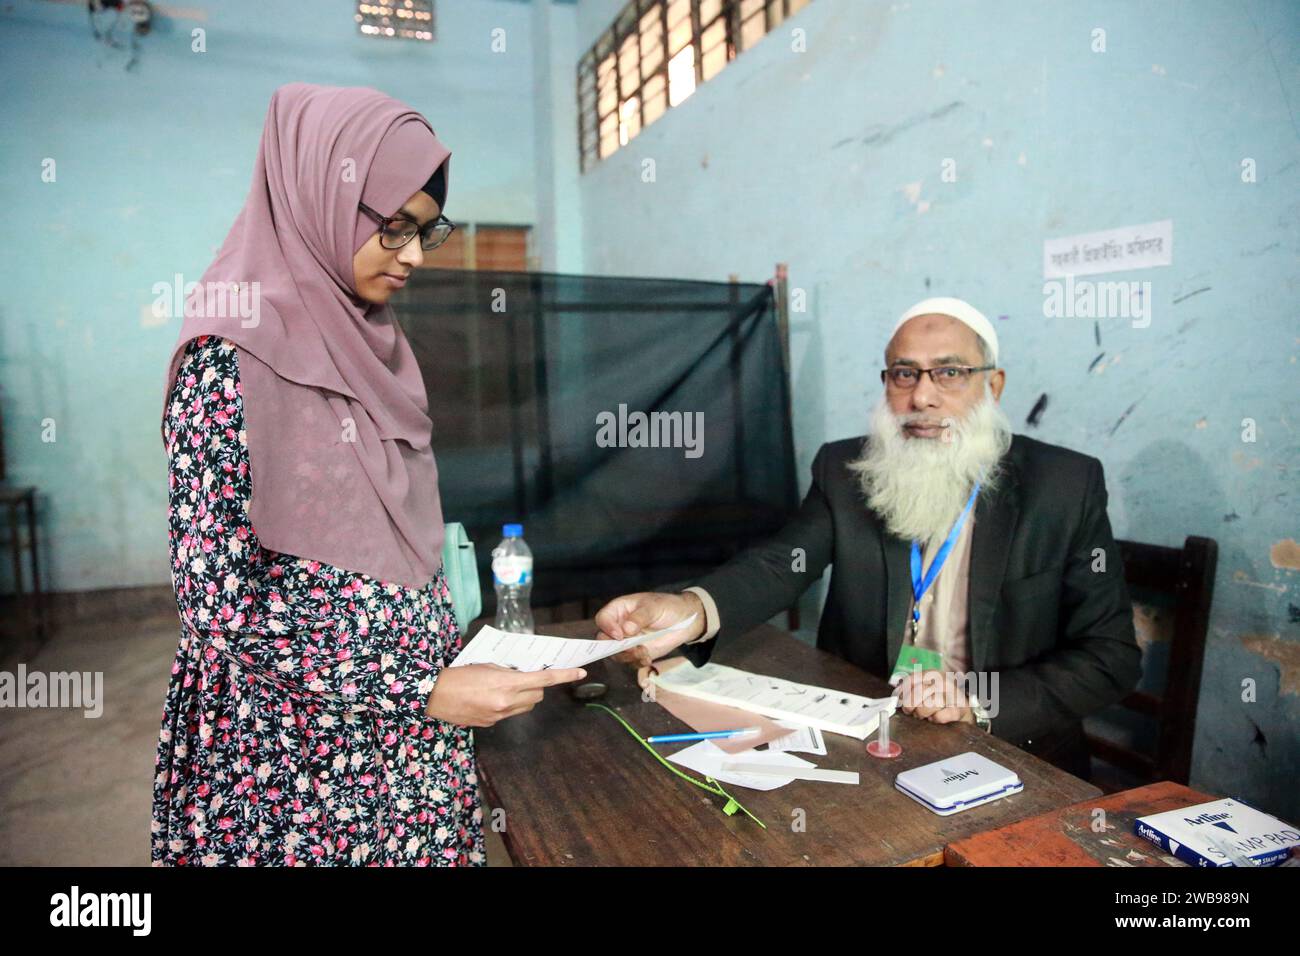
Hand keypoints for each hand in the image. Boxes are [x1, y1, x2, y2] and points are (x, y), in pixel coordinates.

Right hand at [424, 663, 586, 726]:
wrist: (435, 695)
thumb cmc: (460, 674)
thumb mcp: (488, 665)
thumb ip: (509, 671)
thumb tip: (523, 675)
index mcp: (507, 683)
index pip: (544, 679)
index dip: (565, 676)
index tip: (581, 672)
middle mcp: (507, 702)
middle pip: (538, 696)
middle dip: (538, 687)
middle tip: (525, 678)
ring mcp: (499, 716)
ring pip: (527, 707)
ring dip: (525, 697)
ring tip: (506, 688)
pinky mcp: (491, 724)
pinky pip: (510, 714)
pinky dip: (508, 706)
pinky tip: (490, 699)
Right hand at [593, 591, 705, 665]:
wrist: (684, 620)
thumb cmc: (667, 606)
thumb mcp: (654, 607)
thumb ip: (639, 617)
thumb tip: (626, 629)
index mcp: (619, 610)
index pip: (603, 619)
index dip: (608, 628)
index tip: (620, 635)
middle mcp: (619, 626)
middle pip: (603, 639)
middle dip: (615, 647)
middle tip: (631, 648)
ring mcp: (627, 641)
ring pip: (615, 653)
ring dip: (628, 656)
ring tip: (644, 653)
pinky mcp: (636, 652)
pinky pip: (630, 662)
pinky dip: (637, 662)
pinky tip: (648, 658)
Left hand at [895, 669, 974, 724]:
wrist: (963, 706)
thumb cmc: (940, 697)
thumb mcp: (926, 688)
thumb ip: (911, 688)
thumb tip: (897, 695)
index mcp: (932, 674)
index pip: (911, 679)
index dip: (902, 691)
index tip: (899, 700)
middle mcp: (943, 681)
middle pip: (919, 692)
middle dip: (910, 705)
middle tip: (910, 711)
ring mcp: (953, 694)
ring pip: (929, 704)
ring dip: (921, 713)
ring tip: (922, 715)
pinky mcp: (960, 709)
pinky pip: (941, 715)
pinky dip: (935, 718)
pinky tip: (933, 718)